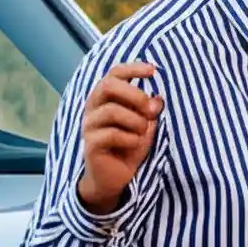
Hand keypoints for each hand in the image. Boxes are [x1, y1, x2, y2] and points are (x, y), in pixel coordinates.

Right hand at [76, 62, 163, 214]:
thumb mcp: (145, 126)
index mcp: (106, 98)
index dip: (133, 68)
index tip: (153, 70)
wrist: (114, 178)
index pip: (114, 74)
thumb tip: (158, 98)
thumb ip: (150, 111)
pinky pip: (111, 134)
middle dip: (135, 95)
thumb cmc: (129, 146)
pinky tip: (135, 144)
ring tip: (143, 132)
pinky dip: (130, 138)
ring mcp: (89, 126)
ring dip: (136, 121)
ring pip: (112, 111)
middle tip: (151, 110)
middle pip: (109, 85)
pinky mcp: (90, 145)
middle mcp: (93, 108)